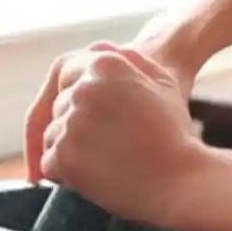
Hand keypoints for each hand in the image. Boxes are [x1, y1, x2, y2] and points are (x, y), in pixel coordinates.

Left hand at [32, 45, 206, 225]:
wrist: (182, 181)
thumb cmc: (174, 134)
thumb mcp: (161, 83)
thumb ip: (128, 60)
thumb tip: (97, 49)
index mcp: (105, 65)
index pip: (64, 72)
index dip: (74, 96)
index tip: (89, 116)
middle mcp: (83, 89)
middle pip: (58, 106)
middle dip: (75, 125)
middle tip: (107, 144)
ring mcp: (71, 123)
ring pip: (51, 135)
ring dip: (69, 149)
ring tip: (105, 160)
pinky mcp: (64, 157)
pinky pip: (49, 164)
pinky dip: (65, 174)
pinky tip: (95, 175)